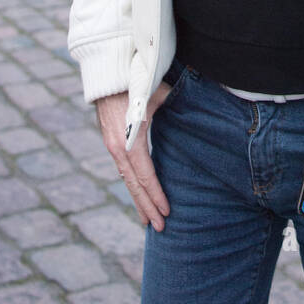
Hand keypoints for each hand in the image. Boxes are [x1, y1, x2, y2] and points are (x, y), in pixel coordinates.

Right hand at [95, 84, 172, 230]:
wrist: (108, 75)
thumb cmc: (136, 81)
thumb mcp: (157, 93)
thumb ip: (174, 104)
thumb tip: (195, 106)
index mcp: (130, 141)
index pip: (145, 175)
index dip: (156, 195)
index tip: (167, 212)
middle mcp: (119, 148)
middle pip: (134, 185)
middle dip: (147, 207)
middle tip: (159, 228)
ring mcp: (113, 147)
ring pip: (127, 181)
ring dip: (138, 201)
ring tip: (148, 220)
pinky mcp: (112, 143)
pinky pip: (123, 171)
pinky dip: (132, 186)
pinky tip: (139, 196)